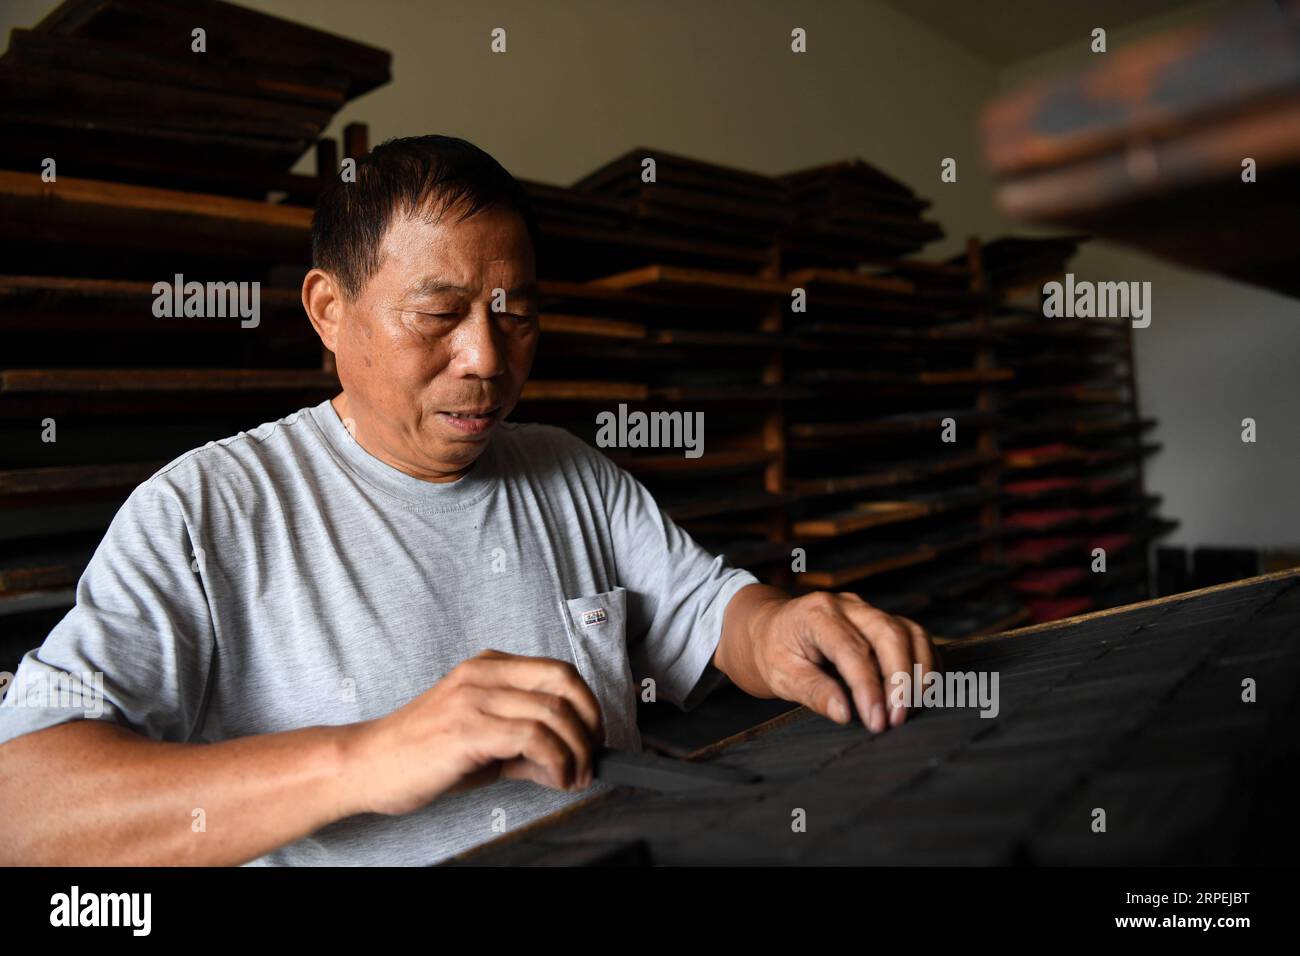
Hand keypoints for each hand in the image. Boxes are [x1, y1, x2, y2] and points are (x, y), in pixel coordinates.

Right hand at [345, 650, 604, 815]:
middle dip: (591, 724)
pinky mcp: (467, 729)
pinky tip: (555, 779)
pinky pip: (533, 738)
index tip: (594, 737)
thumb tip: (567, 763)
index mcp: (488, 667)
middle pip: (564, 683)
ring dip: (577, 751)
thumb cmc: (418, 753)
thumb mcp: (480, 739)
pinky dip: (557, 761)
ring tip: (574, 778)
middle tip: (592, 758)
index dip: (587, 704)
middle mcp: (483, 674)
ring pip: (553, 713)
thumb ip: (523, 745)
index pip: (559, 671)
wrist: (366, 764)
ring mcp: (474, 698)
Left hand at [747, 591, 940, 733]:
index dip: (868, 688)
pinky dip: (926, 663)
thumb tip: (845, 714)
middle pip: (889, 634)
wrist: (770, 629)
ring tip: (911, 710)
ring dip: (919, 672)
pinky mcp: (883, 622)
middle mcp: (847, 606)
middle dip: (900, 679)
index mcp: (816, 614)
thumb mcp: (780, 675)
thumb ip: (813, 692)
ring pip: (910, 633)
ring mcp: (868, 611)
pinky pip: (916, 637)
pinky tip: (921, 693)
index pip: (852, 650)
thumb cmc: (773, 652)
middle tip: (897, 719)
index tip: (876, 722)